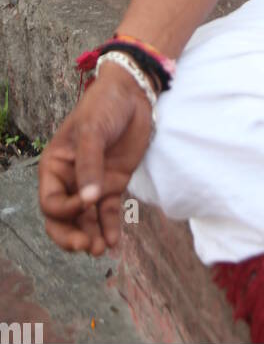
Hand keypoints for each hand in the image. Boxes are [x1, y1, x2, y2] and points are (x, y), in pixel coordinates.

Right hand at [38, 63, 155, 255]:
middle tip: (87, 247)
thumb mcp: (92, 132)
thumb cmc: (103, 106)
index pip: (51, 202)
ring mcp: (93, 183)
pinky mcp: (114, 183)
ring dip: (91, 236)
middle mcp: (70, 179)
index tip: (86, 203)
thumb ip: (90, 166)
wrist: (133, 93)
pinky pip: (108, 212)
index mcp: (55, 167)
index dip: (65, 210)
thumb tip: (88, 200)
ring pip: (86, 219)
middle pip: (63, 219)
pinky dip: (110, 227)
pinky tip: (113, 242)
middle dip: (72, 236)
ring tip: (100, 250)